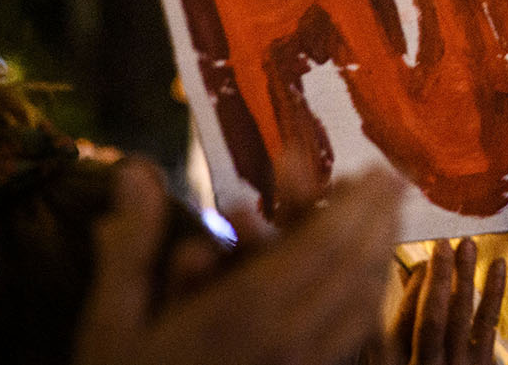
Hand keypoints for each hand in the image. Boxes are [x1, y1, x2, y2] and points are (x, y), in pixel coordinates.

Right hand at [74, 158, 403, 364]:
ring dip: (381, 251)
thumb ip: (131, 247)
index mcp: (240, 313)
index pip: (317, 247)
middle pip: (351, 268)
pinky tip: (371, 276)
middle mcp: (282, 339)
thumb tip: (134, 170)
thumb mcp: (112, 322)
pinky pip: (351, 335)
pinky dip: (369, 296)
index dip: (354, 204)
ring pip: (360, 302)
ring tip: (391, 217)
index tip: (376, 169)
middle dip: (378, 217)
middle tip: (396, 180)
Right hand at [386, 239, 506, 364]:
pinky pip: (488, 326)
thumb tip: (396, 288)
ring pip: (461, 317)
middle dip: (438, 278)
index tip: (421, 262)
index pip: (400, 325)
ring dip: (465, 277)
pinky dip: (494, 294)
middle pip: (432, 318)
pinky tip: (498, 265)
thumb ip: (388, 338)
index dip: (411, 291)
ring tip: (468, 244)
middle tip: (443, 243)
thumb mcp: (392, 362)